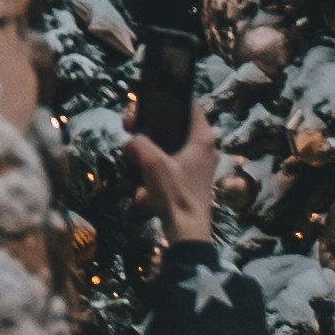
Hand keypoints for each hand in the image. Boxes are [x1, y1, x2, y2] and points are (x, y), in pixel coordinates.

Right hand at [127, 116, 224, 253]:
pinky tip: (143, 196)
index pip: (189, 104)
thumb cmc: (176, 195)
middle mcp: (204, 149)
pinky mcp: (189, 184)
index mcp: (202, 138)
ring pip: (166, 151)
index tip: (145, 105)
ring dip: (147, 160)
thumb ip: (138, 143)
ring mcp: (197, 168)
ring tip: (134, 167)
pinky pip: (167, 173)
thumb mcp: (152, 163)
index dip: (166, 99)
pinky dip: (153, 181)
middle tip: (130, 133)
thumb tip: (131, 142)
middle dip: (148, 132)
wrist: (187, 235)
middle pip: (173, 127)